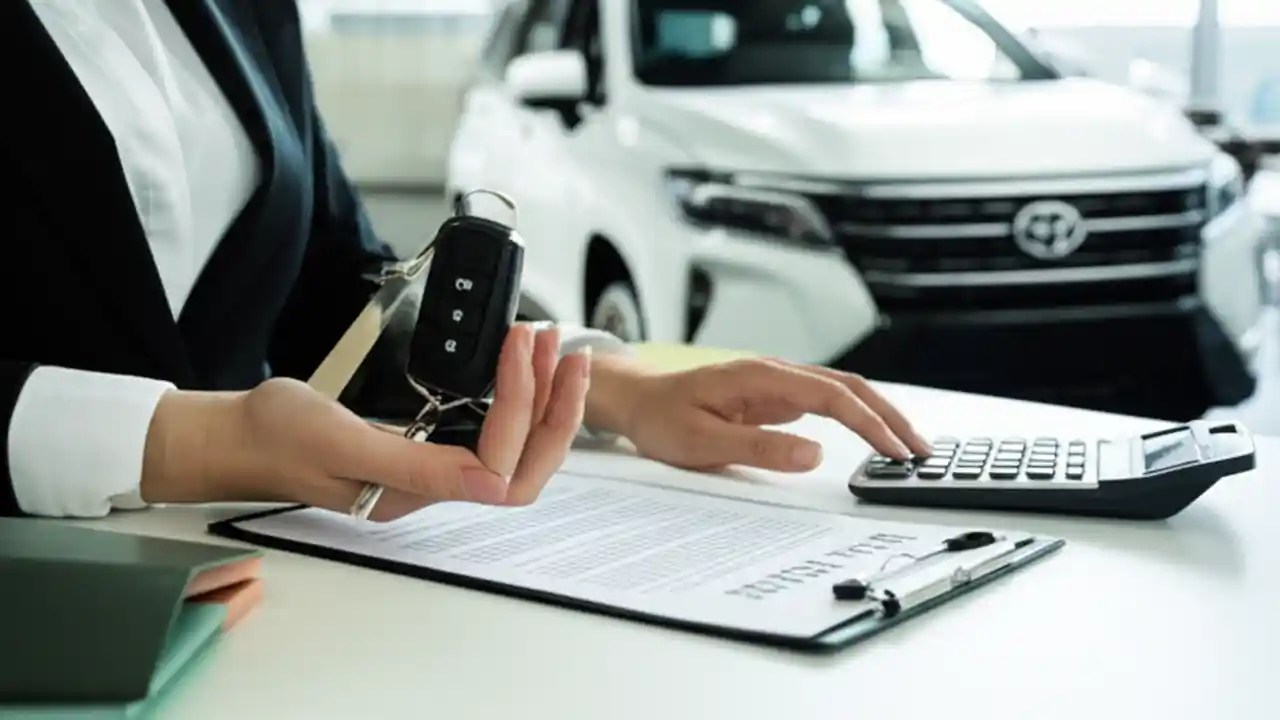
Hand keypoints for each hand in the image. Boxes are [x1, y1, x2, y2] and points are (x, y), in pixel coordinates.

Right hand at [140, 325, 590, 520]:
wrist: (235, 436)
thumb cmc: (276, 435)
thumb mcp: (340, 439)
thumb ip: (415, 463)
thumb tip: (493, 479)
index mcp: (416, 489)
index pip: (501, 461)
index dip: (525, 406)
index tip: (521, 347)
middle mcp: (431, 484)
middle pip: (524, 463)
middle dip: (556, 407)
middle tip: (563, 347)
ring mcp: (429, 466)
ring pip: (512, 447)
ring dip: (541, 397)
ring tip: (546, 344)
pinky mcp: (422, 444)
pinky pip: (487, 429)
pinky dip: (515, 395)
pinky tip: (518, 365)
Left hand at [586, 355, 929, 472]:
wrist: (637, 400)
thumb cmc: (662, 418)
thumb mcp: (702, 441)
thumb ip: (759, 447)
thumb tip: (814, 454)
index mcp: (760, 377)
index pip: (832, 396)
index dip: (869, 423)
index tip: (895, 450)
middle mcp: (775, 373)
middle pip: (849, 387)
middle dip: (889, 416)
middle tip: (920, 451)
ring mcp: (777, 383)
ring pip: (842, 392)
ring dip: (877, 415)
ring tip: (907, 447)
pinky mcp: (775, 397)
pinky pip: (826, 403)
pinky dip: (856, 418)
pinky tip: (872, 437)